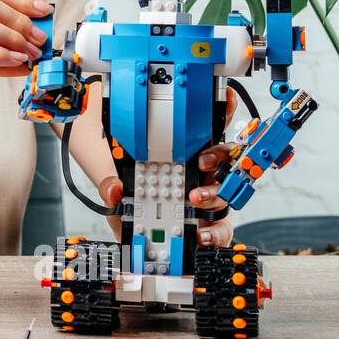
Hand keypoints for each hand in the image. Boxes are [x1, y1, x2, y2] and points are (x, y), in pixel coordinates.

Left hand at [95, 87, 238, 247]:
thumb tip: (113, 188)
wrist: (138, 239)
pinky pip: (222, 229)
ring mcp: (208, 202)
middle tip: (202, 161)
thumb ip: (113, 187)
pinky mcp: (211, 227)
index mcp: (182, 159)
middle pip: (223, 159)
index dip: (220, 114)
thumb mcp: (120, 190)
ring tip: (194, 198)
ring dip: (213, 193)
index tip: (224, 100)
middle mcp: (200, 178)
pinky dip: (214, 231)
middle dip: (217, 156)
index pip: (204, 133)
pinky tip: (201, 232)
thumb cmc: (136, 207)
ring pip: (225, 192)